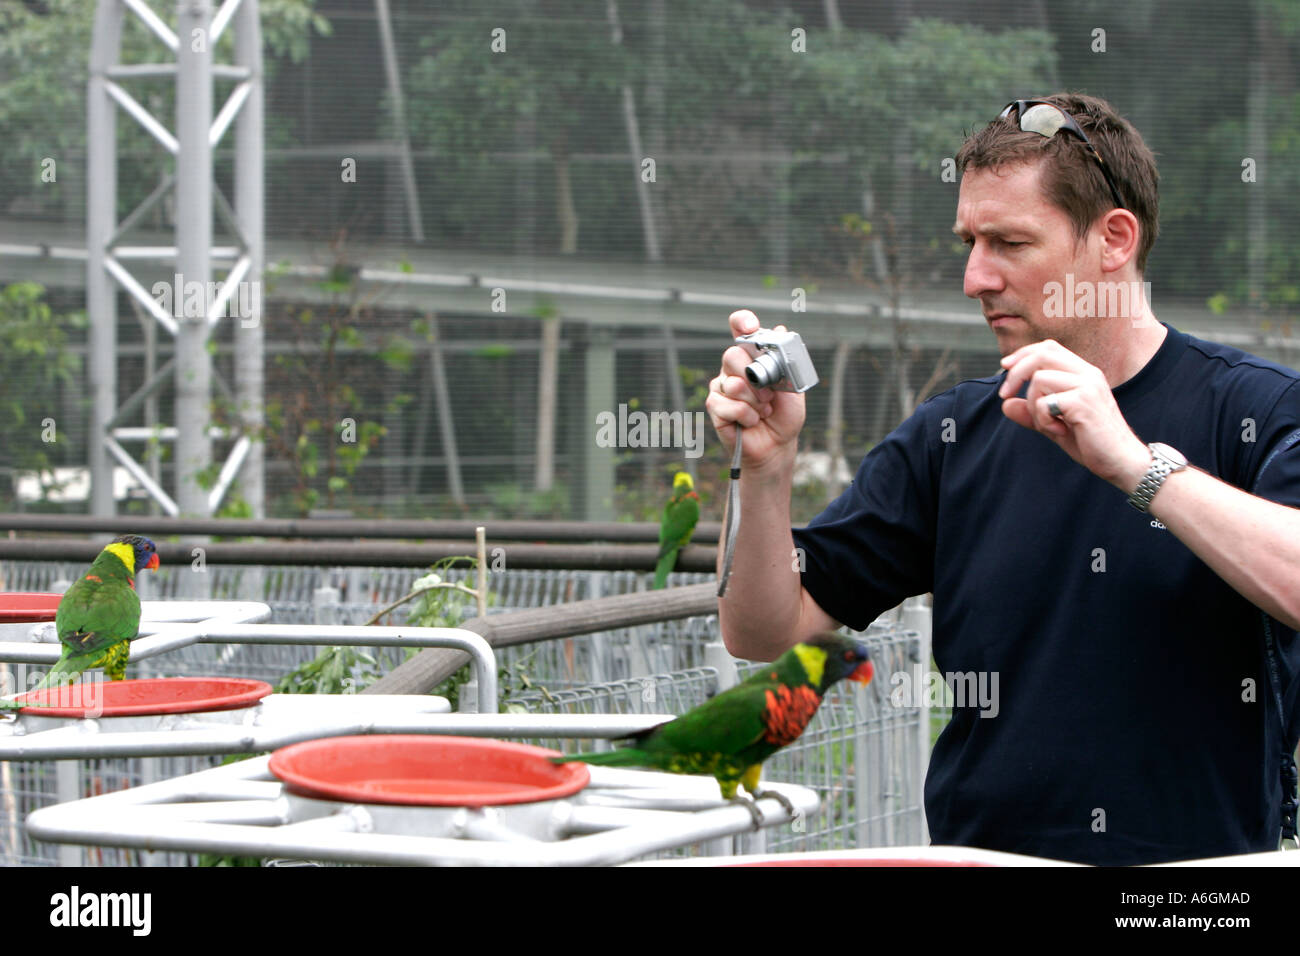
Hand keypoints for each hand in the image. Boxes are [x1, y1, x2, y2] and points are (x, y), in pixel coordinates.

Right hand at [705, 310, 805, 474]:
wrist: (778, 445)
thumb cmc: (784, 416)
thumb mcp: (792, 386)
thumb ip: (784, 360)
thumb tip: (781, 329)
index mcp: (753, 358)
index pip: (741, 330)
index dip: (742, 322)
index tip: (750, 326)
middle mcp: (734, 368)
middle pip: (732, 355)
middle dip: (754, 376)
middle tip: (769, 395)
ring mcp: (723, 386)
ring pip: (731, 383)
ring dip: (753, 401)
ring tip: (763, 411)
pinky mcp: (715, 406)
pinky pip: (725, 404)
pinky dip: (745, 415)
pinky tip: (751, 421)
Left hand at [998, 339, 1150, 490]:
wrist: (1121, 461)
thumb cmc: (1092, 443)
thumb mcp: (1055, 425)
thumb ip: (1032, 413)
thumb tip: (1006, 404)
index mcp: (1084, 373)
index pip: (1049, 348)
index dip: (1023, 354)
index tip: (1005, 367)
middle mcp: (1088, 374)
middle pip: (1042, 354)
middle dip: (1016, 372)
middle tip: (1005, 395)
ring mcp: (1087, 385)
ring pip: (1039, 379)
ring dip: (1033, 406)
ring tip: (1050, 425)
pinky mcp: (1083, 401)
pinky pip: (1044, 403)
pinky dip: (1043, 420)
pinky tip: (1060, 431)